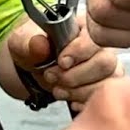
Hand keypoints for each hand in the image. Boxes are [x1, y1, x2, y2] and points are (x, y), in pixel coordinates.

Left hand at [1, 17, 124, 109]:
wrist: (31, 66)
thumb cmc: (31, 47)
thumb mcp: (22, 41)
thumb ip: (29, 42)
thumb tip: (40, 44)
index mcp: (83, 27)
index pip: (94, 38)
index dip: (79, 52)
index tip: (61, 62)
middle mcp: (99, 46)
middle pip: (105, 63)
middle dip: (75, 76)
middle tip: (52, 77)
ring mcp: (104, 68)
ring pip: (107, 83)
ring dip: (79, 92)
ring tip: (57, 89)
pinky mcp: (103, 85)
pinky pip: (104, 97)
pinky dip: (85, 102)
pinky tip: (70, 100)